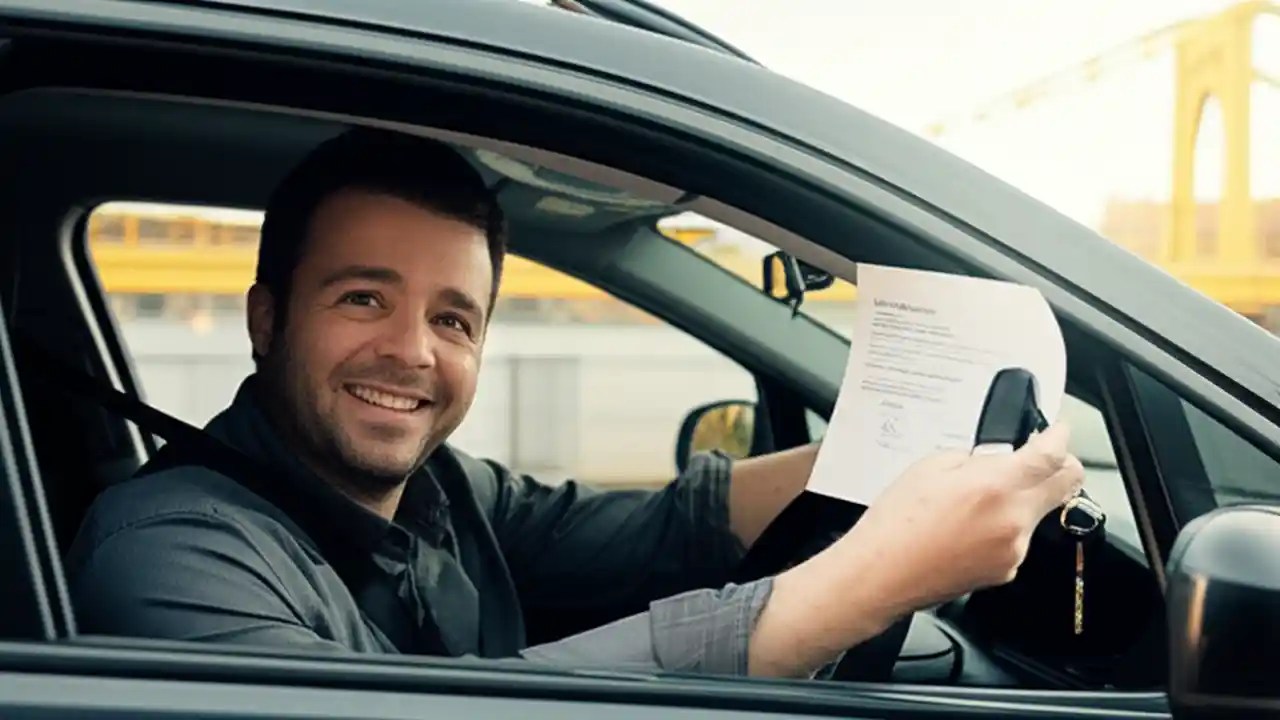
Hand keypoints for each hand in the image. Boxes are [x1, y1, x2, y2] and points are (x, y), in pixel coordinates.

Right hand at [748, 422, 1083, 677]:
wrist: (881, 575)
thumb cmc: (896, 524)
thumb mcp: (930, 467)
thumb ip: (975, 458)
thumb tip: (997, 460)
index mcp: (996, 486)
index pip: (1053, 456)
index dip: (1061, 437)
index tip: (1058, 432)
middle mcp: (1013, 520)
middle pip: (1068, 485)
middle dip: (1061, 465)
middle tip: (1041, 457)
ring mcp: (1013, 550)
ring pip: (1039, 513)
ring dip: (1023, 499)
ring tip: (976, 502)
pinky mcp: (1005, 571)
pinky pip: (1018, 539)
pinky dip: (1004, 527)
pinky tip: (968, 528)